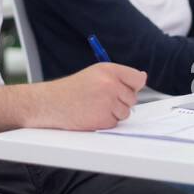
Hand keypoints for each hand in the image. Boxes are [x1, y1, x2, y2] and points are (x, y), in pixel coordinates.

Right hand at [30, 63, 145, 129]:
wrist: (51, 103)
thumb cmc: (71, 90)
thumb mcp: (95, 74)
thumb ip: (119, 76)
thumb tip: (142, 78)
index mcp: (108, 70)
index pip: (137, 78)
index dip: (133, 86)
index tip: (125, 88)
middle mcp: (110, 84)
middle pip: (133, 98)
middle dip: (121, 101)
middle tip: (100, 98)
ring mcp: (108, 102)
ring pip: (125, 112)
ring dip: (113, 113)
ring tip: (94, 106)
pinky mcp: (104, 118)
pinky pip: (115, 123)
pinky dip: (106, 122)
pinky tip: (92, 115)